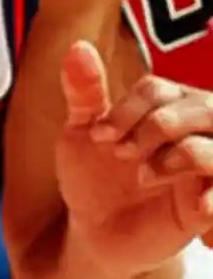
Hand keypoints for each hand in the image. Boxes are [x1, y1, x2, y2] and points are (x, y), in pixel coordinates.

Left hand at [56, 41, 212, 276]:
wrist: (94, 231)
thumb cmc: (92, 175)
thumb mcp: (81, 134)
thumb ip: (83, 93)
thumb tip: (78, 47)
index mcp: (164, 108)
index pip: (159, 90)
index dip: (128, 109)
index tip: (99, 136)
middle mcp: (193, 131)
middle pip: (202, 107)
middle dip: (159, 126)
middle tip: (121, 154)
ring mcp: (207, 167)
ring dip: (183, 156)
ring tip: (144, 178)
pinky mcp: (210, 204)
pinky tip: (196, 206)